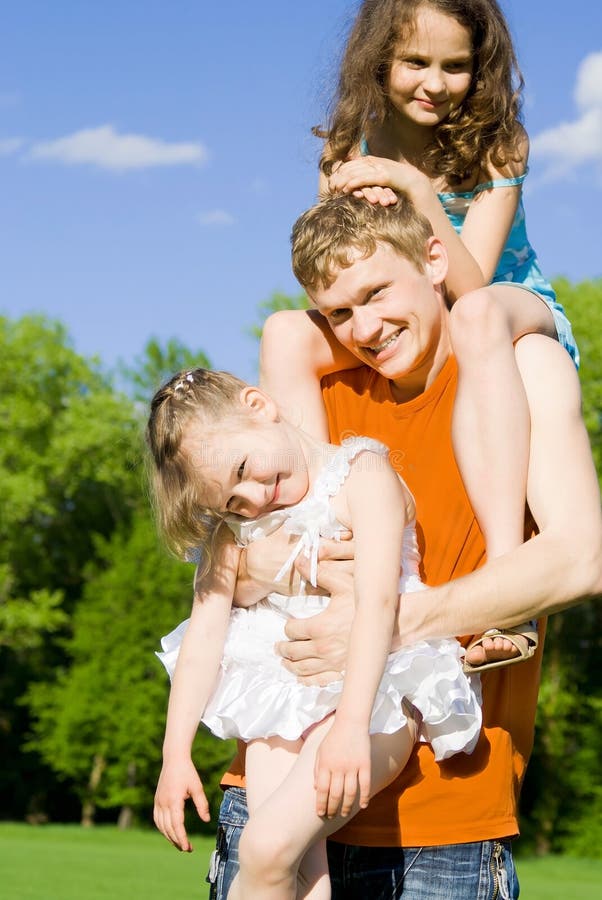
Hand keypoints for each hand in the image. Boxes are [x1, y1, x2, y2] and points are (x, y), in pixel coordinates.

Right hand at [153, 757, 209, 851]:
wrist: (174, 759)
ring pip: (161, 826)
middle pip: (168, 828)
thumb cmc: (187, 772)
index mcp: (174, 800)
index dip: (182, 838)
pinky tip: (170, 833)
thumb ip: (202, 804)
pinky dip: (163, 829)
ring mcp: (158, 802)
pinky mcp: (157, 801)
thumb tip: (206, 820)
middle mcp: (163, 803)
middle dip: (177, 841)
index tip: (188, 848)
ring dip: (170, 837)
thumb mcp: (197, 787)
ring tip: (180, 844)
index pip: (177, 825)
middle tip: (188, 849)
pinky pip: (157, 819)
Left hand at [276, 542, 355, 683]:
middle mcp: (322, 648)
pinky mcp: (341, 674)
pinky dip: (305, 680)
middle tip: (278, 647)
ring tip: (285, 662)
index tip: (289, 626)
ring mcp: (332, 664)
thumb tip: (299, 559)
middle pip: (293, 652)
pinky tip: (301, 677)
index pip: (293, 630)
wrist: (391, 624)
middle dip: (283, 649)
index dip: (288, 627)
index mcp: (319, 627)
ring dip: (290, 666)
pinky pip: (317, 681)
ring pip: (302, 669)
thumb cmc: (365, 603)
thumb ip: (319, 573)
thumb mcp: (343, 583)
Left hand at [314, 723, 370, 817]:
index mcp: (325, 763)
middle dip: (332, 808)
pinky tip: (362, 806)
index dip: (321, 803)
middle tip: (331, 816)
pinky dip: (364, 797)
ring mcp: (353, 765)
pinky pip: (365, 784)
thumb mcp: (320, 751)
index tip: (320, 813)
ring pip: (350, 792)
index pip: (321, 789)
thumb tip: (315, 788)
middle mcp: (338, 766)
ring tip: (344, 814)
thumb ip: (316, 769)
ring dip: (347, 806)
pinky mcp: (365, 764)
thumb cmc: (333, 738)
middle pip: (335, 794)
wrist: (351, 722)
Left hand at [328, 156, 426, 204]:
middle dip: (338, 178)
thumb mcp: (379, 176)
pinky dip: (353, 184)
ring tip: (335, 190)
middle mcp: (372, 161)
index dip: (339, 173)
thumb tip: (355, 179)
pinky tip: (346, 189)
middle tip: (330, 188)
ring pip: (354, 173)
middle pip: (349, 168)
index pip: (349, 165)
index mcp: (370, 160)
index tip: (331, 183)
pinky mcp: (382, 176)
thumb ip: (368, 175)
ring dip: (342, 182)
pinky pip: (364, 179)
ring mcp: (377, 167)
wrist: (412, 180)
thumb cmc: (396, 181)